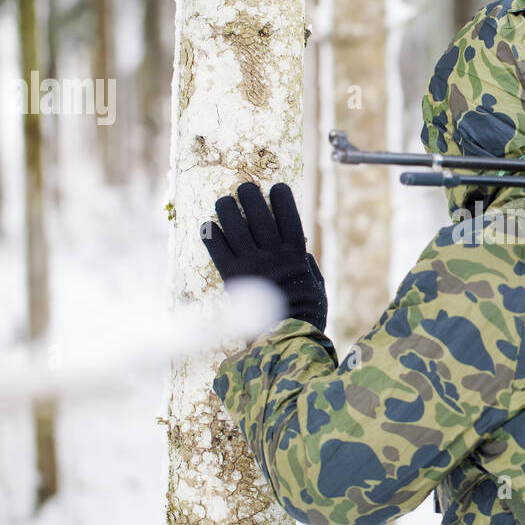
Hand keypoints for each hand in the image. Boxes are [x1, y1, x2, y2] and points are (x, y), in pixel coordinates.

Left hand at [201, 182, 327, 331]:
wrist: (285, 337)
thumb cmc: (307, 313)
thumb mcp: (316, 284)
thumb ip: (307, 264)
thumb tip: (301, 252)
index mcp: (295, 255)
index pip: (289, 217)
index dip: (283, 199)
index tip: (277, 187)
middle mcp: (273, 255)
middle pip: (259, 216)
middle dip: (250, 197)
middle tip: (244, 187)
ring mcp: (252, 265)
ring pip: (235, 227)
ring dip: (227, 210)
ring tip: (223, 200)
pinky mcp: (233, 277)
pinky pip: (218, 250)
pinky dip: (212, 236)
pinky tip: (207, 226)